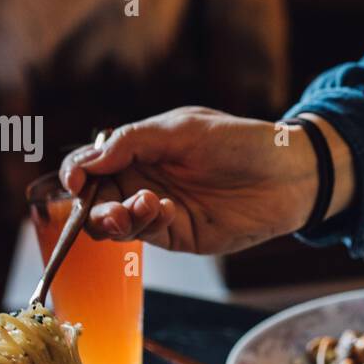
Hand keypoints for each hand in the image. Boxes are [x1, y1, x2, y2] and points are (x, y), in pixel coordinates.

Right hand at [58, 107, 351, 253]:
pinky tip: (164, 209)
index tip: (73, 181)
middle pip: (95, 198)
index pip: (91, 163)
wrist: (290, 174)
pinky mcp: (179, 234)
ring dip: (114, 218)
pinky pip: (147, 234)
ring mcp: (160, 209)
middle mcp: (143, 179)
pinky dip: (145, 223)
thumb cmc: (240, 142)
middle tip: (106, 206)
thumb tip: (88, 158)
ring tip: (137, 207)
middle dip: (91, 205)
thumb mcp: (183, 129)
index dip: (75, 172)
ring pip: (115, 223)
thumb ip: (132, 141)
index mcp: (139, 148)